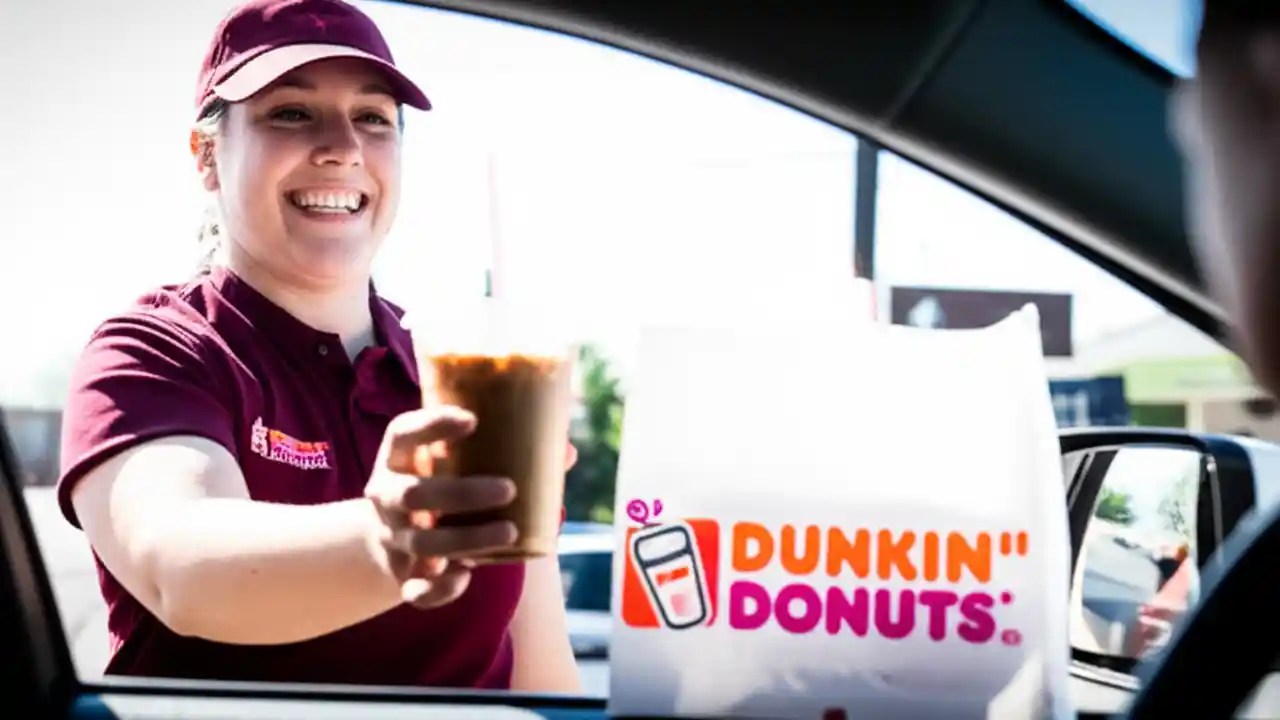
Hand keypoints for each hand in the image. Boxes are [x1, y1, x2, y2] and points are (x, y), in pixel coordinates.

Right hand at [364, 406, 518, 608]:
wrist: (395, 534)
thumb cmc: (441, 485)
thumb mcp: (457, 464)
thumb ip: (503, 454)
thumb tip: (567, 452)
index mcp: (398, 457)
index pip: (403, 432)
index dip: (432, 424)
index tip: (472, 420)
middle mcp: (386, 495)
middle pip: (413, 494)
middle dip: (462, 493)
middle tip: (509, 489)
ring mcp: (391, 537)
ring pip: (422, 543)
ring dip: (466, 539)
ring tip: (511, 531)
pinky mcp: (401, 575)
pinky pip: (415, 590)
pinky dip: (440, 589)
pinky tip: (466, 576)